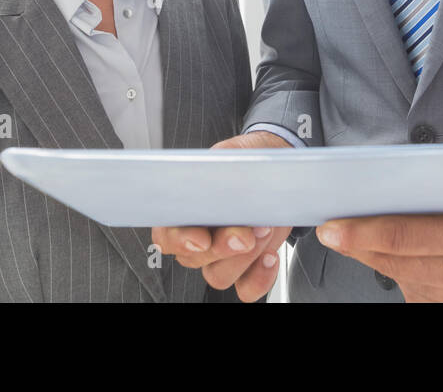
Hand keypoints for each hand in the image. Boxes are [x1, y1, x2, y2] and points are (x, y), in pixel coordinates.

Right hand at [151, 131, 294, 301]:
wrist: (276, 167)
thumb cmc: (247, 160)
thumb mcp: (232, 154)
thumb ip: (221, 166)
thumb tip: (221, 179)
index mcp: (184, 210)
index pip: (166, 235)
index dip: (179, 241)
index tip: (201, 239)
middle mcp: (198, 238)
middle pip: (194, 259)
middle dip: (222, 247)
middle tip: (246, 231)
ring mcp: (222, 255)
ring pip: (219, 276)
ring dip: (244, 259)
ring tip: (264, 230)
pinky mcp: (248, 266)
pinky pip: (246, 288)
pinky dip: (260, 278)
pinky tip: (271, 256)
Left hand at [314, 166, 442, 301]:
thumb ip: (442, 181)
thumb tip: (387, 179)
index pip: (402, 236)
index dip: (360, 232)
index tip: (330, 228)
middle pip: (394, 263)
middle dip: (359, 246)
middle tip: (331, 230)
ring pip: (403, 281)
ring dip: (380, 260)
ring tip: (362, 237)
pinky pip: (422, 292)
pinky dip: (406, 273)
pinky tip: (400, 253)